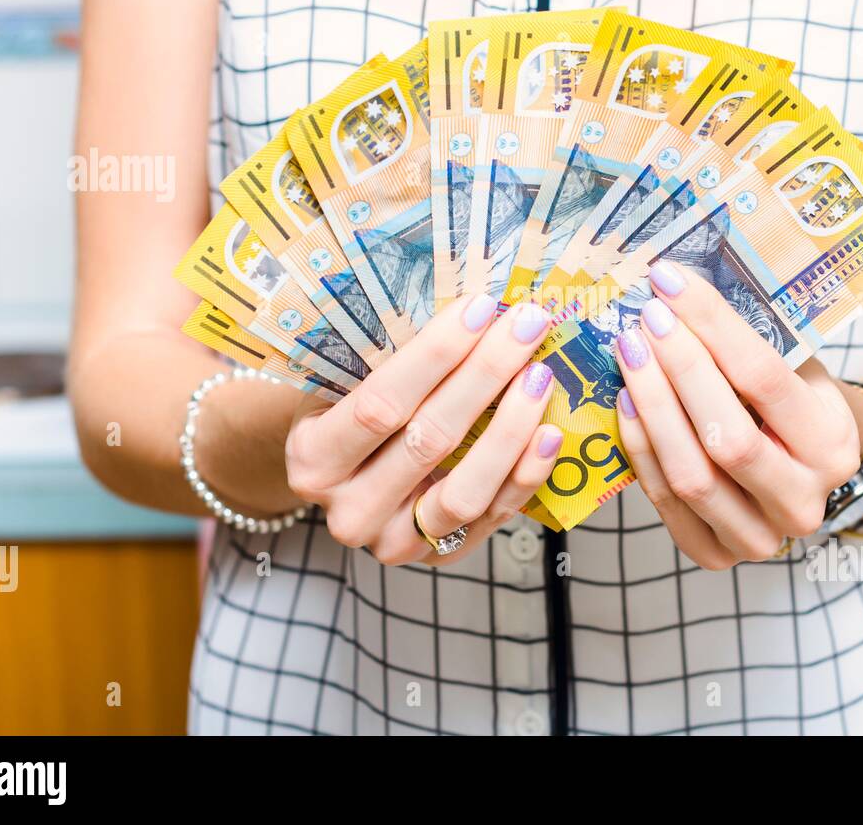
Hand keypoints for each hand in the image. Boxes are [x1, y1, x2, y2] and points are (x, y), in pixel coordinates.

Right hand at [284, 294, 559, 565]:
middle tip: (527, 324)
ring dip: (511, 427)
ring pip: (465, 491)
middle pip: (429, 440)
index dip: (435, 354)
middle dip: (485, 374)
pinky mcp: (440, 556)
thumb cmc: (347, 412)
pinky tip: (549, 431)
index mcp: (313, 459)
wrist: (341, 479)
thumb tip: (471, 307)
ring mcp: (395, 541)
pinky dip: (526, 473)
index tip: (480, 307)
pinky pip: (493, 516)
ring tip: (540, 375)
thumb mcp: (344, 384)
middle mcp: (349, 510)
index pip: (380, 402)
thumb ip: (389, 356)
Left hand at [613, 261, 862, 568]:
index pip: (764, 378)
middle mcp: (804, 501)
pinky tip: (626, 403)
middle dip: (679, 370)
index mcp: (832, 444)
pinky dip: (641, 450)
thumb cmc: (790, 404)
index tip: (670, 282)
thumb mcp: (793, 366)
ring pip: (693, 476)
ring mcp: (762, 537)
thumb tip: (677, 284)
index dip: (712, 326)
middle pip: (728, 436)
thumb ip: (746, 338)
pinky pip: (667, 504)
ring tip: (629, 355)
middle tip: (645, 320)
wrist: (802, 471)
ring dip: (653, 409)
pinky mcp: (717, 555)